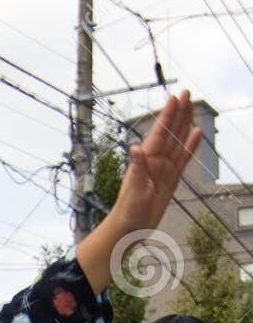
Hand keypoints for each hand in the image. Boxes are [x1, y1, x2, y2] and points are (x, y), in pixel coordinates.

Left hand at [76, 92, 201, 294]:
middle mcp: (155, 161)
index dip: (167, 116)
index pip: (159, 133)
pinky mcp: (170, 179)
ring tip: (193, 107)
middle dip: (178, 113)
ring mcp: (163, 169)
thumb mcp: (133, 190)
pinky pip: (183, 158)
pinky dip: (190, 146)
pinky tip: (196, 134)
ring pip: (178, 141)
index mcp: (146, 161)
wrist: (129, 230)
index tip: (175, 98)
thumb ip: (136, 168)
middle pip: (170, 132)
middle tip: (187, 92)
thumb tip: (135, 148)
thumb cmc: (127, 212)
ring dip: (185, 124)